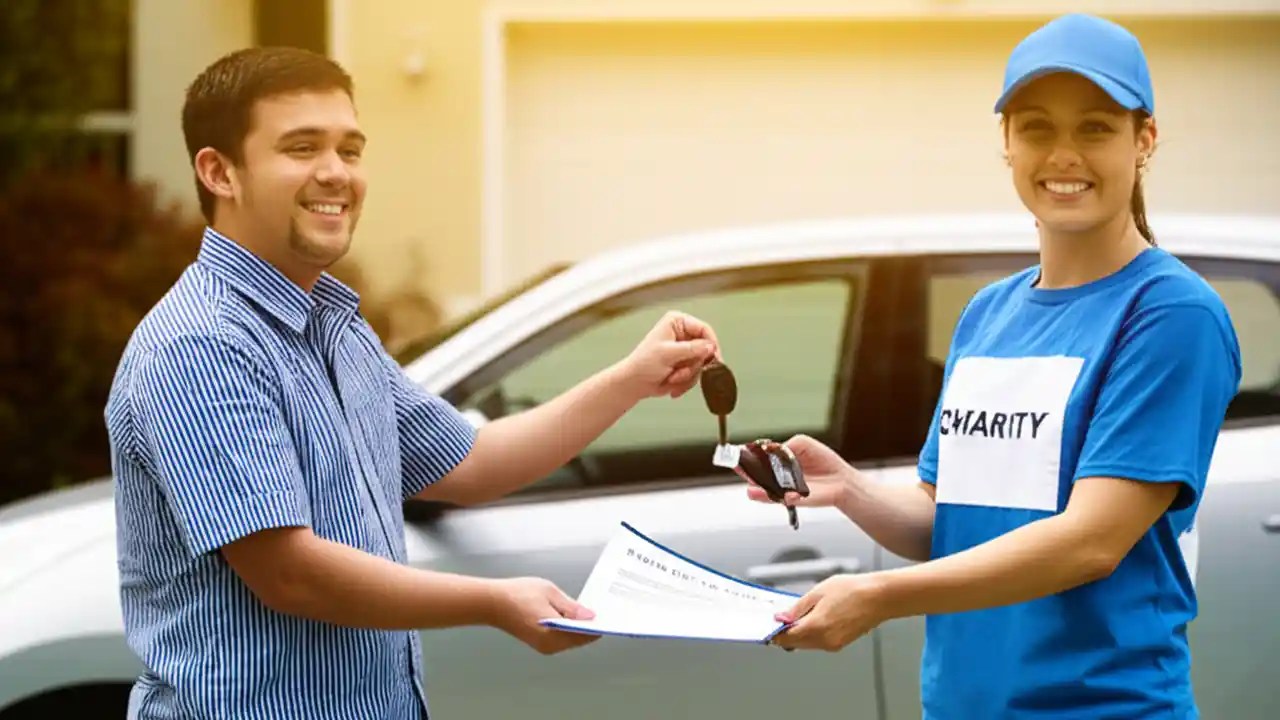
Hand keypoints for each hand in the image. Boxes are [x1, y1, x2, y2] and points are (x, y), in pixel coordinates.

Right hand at [489, 577, 600, 654]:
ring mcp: (544, 646)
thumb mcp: (550, 593)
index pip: (585, 634)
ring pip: (570, 639)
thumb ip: (572, 606)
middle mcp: (550, 646)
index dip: (599, 625)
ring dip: (579, 627)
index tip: (610, 615)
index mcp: (554, 635)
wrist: (491, 602)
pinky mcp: (539, 643)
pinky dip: (568, 628)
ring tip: (586, 609)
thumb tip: (590, 616)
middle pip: (579, 638)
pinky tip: (571, 614)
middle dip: (590, 625)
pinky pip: (561, 638)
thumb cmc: (518, 594)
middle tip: (601, 609)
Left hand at [619, 311, 719, 399]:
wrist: (634, 383)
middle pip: (705, 349)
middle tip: (678, 373)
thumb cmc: (644, 363)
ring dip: (688, 375)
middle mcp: (683, 333)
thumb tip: (711, 347)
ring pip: (702, 364)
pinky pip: (697, 374)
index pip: (704, 329)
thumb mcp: (668, 353)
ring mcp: (685, 350)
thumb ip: (692, 349)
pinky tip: (672, 383)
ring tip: (672, 378)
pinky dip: (686, 382)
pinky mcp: (686, 364)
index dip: (711, 344)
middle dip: (693, 365)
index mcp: (677, 322)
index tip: (714, 359)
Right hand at [740, 434, 852, 507]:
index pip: (757, 460)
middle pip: (757, 476)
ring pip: (766, 491)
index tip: (737, 456)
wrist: (841, 479)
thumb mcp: (803, 443)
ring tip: (752, 486)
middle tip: (740, 468)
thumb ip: (785, 445)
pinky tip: (785, 494)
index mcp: (778, 462)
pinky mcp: (795, 500)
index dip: (746, 458)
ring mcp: (785, 490)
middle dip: (747, 473)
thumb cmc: (823, 461)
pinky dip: (784, 497)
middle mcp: (778, 477)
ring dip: (758, 489)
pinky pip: (785, 499)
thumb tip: (772, 450)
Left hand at [771, 573, 886, 651]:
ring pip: (807, 644)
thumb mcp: (818, 592)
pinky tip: (814, 619)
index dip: (775, 633)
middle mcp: (824, 641)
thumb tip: (781, 618)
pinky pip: (819, 642)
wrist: (879, 597)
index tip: (768, 627)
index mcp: (816, 627)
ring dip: (799, 633)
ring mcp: (834, 644)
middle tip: (781, 619)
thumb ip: (797, 608)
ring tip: (799, 615)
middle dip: (786, 633)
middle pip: (796, 643)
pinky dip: (812, 634)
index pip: (786, 638)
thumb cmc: (852, 590)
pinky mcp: (841, 643)